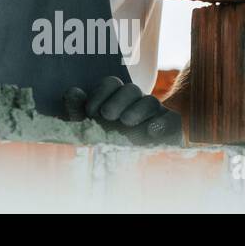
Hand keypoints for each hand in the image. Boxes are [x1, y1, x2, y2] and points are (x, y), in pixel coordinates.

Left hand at [62, 75, 182, 144]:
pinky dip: (162, 123)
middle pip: (131, 89)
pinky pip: (171, 120)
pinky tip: (151, 131)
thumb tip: (72, 92)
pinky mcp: (171, 128)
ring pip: (150, 102)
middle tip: (107, 115)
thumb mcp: (88, 125)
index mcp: (117, 97)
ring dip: (137, 110)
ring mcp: (156, 114)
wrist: (134, 161)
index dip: (100, 93)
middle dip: (117, 101)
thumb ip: (77, 108)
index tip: (90, 111)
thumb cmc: (106, 137)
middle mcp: (137, 101)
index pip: (112, 83)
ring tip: (126, 122)